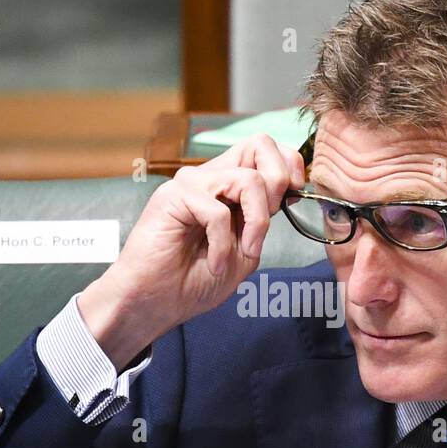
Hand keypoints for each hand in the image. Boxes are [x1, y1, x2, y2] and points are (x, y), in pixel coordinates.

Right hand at [77, 134, 305, 369]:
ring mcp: (191, 184)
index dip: (288, 165)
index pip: (265, 150)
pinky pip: (219, 212)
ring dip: (256, 224)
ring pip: (248, 180)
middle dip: (279, 181)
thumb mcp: (244, 253)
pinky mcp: (174, 196)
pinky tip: (213, 263)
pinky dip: (223, 246)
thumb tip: (288, 193)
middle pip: (260, 144)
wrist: (152, 304)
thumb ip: (262, 222)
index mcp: (226, 188)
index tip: (294, 197)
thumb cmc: (190, 282)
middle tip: (267, 219)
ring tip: (241, 253)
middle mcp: (210, 178)